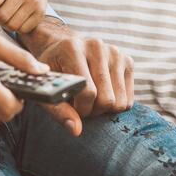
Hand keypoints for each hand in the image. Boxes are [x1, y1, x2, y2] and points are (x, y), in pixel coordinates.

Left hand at [19, 19, 134, 135]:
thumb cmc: (53, 70)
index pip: (87, 92)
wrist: (64, 48)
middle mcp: (96, 46)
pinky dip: (115, 104)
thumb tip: (76, 130)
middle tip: (82, 106)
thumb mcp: (47, 87)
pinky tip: (102, 93)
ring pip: (120, 102)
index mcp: (72, 48)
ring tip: (91, 100)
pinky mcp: (127, 61)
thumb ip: (58, 109)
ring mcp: (114, 52)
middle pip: (107, 99)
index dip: (81, 110)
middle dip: (94, 111)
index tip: (73, 109)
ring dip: (105, 110)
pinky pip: (128, 99)